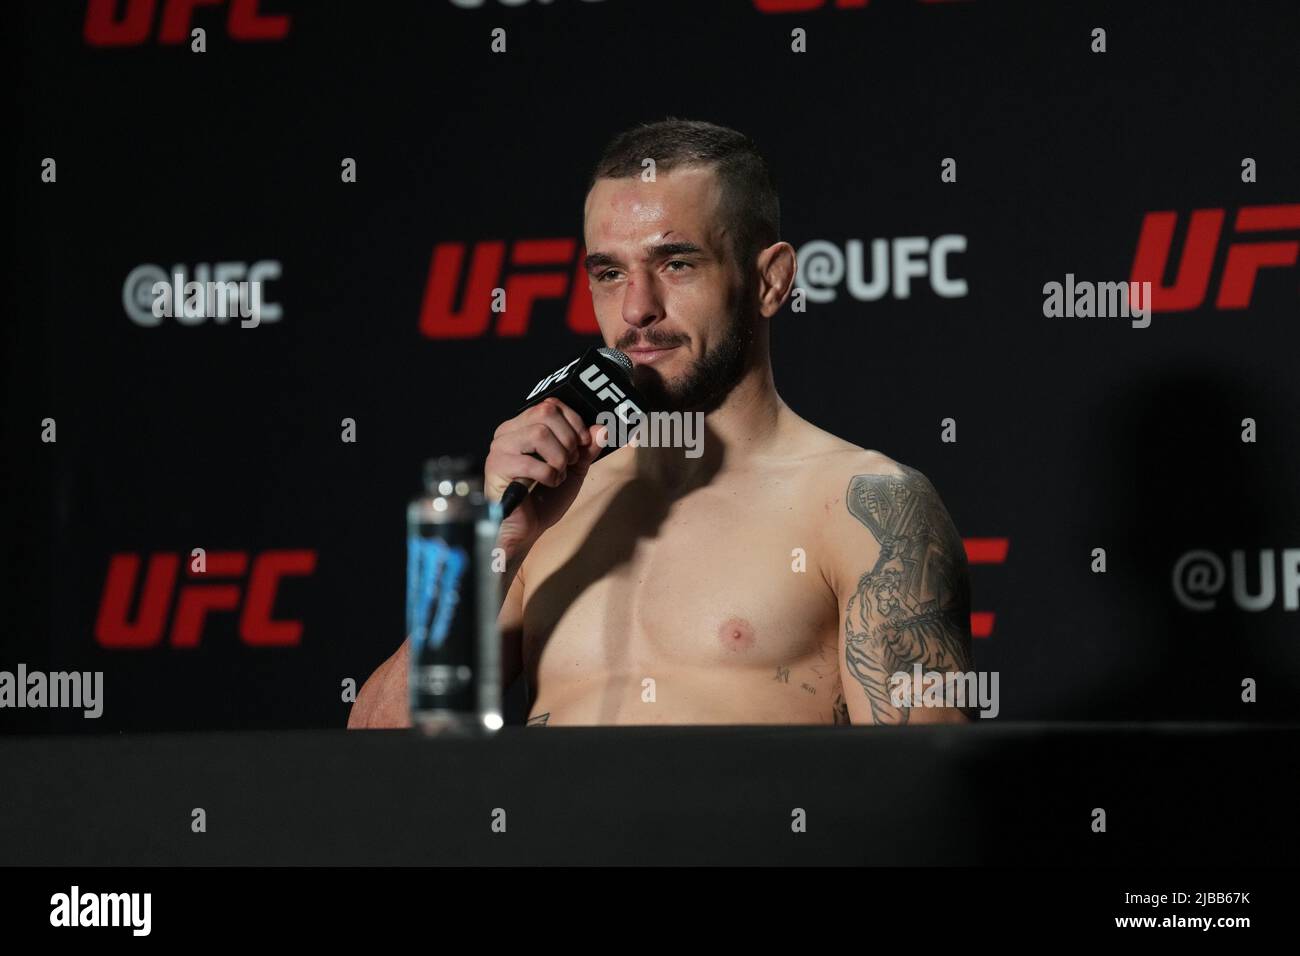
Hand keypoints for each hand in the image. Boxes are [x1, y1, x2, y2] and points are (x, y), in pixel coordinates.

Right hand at [484, 398, 606, 557]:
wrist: (528, 528)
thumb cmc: (545, 497)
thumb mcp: (574, 469)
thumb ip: (587, 449)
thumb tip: (602, 429)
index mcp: (522, 426)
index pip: (550, 405)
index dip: (574, 421)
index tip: (584, 442)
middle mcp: (507, 432)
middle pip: (545, 413)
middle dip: (567, 439)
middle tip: (569, 462)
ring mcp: (500, 448)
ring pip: (539, 434)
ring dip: (558, 458)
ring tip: (558, 473)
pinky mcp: (497, 467)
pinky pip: (531, 462)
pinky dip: (549, 475)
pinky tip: (549, 483)